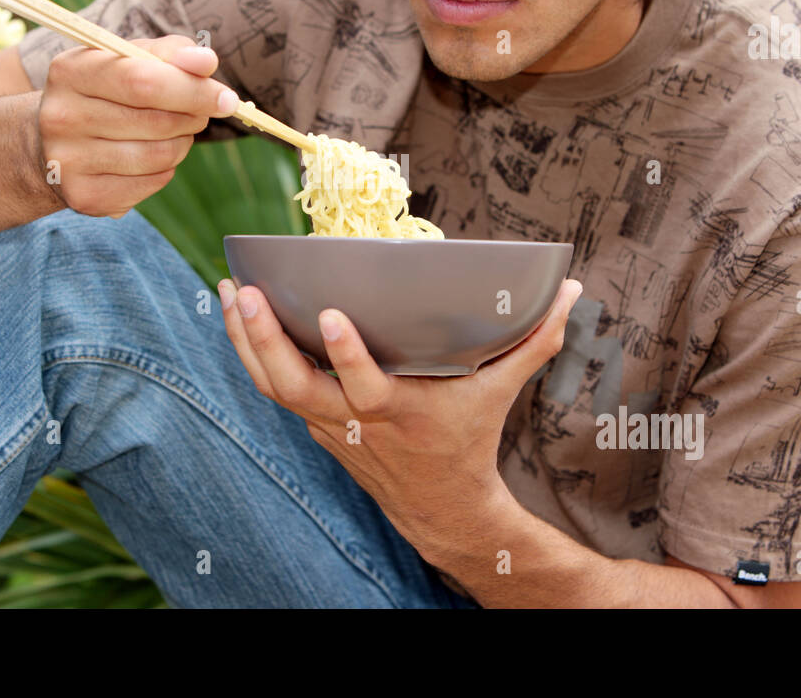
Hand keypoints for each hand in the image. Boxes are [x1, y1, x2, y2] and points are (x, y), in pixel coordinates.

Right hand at [37, 34, 238, 217]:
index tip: (226, 99)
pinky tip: (148, 156)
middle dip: (192, 117)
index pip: (144, 82)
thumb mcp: (131, 59)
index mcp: (71, 71)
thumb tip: (206, 61)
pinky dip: (165, 170)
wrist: (53, 141)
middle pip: (156, 122)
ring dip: (182, 144)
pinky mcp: (84, 196)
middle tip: (197, 113)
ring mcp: (68, 161)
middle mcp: (61, 117)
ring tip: (172, 132)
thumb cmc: (106, 90)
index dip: (193, 91)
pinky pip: (153, 183)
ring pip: (159, 156)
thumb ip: (172, 53)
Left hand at [216, 276, 582, 554]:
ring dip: (245, 340)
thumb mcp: (499, 395)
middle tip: (247, 291)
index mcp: (396, 412)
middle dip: (265, 339)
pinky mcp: (315, 425)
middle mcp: (352, 422)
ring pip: (271, 386)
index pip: (363, 388)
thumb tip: (572, 293)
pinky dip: (253, 354)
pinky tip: (240, 315)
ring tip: (229, 290)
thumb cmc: (466, 443)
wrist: (441, 510)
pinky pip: (274, 388)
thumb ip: (532, 343)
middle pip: (292, 386)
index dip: (344, 355)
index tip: (329, 315)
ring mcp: (326, 427)